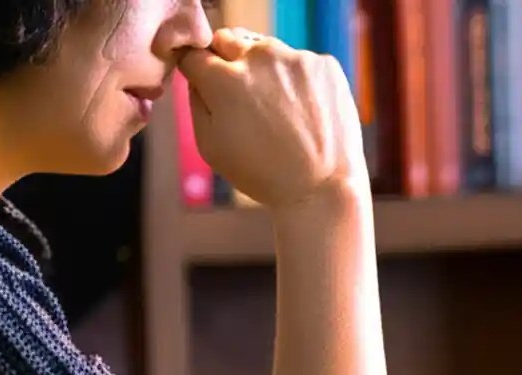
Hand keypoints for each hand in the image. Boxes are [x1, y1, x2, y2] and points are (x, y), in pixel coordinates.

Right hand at [176, 27, 367, 210]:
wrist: (324, 188)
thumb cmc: (264, 173)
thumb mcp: (210, 146)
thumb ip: (196, 100)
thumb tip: (197, 73)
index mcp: (225, 79)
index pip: (195, 53)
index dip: (198, 71)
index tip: (208, 87)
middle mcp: (260, 58)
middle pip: (228, 40)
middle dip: (227, 63)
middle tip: (243, 99)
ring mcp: (296, 59)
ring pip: (266, 50)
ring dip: (265, 70)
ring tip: (279, 112)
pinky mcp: (326, 64)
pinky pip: (300, 63)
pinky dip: (298, 80)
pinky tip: (305, 112)